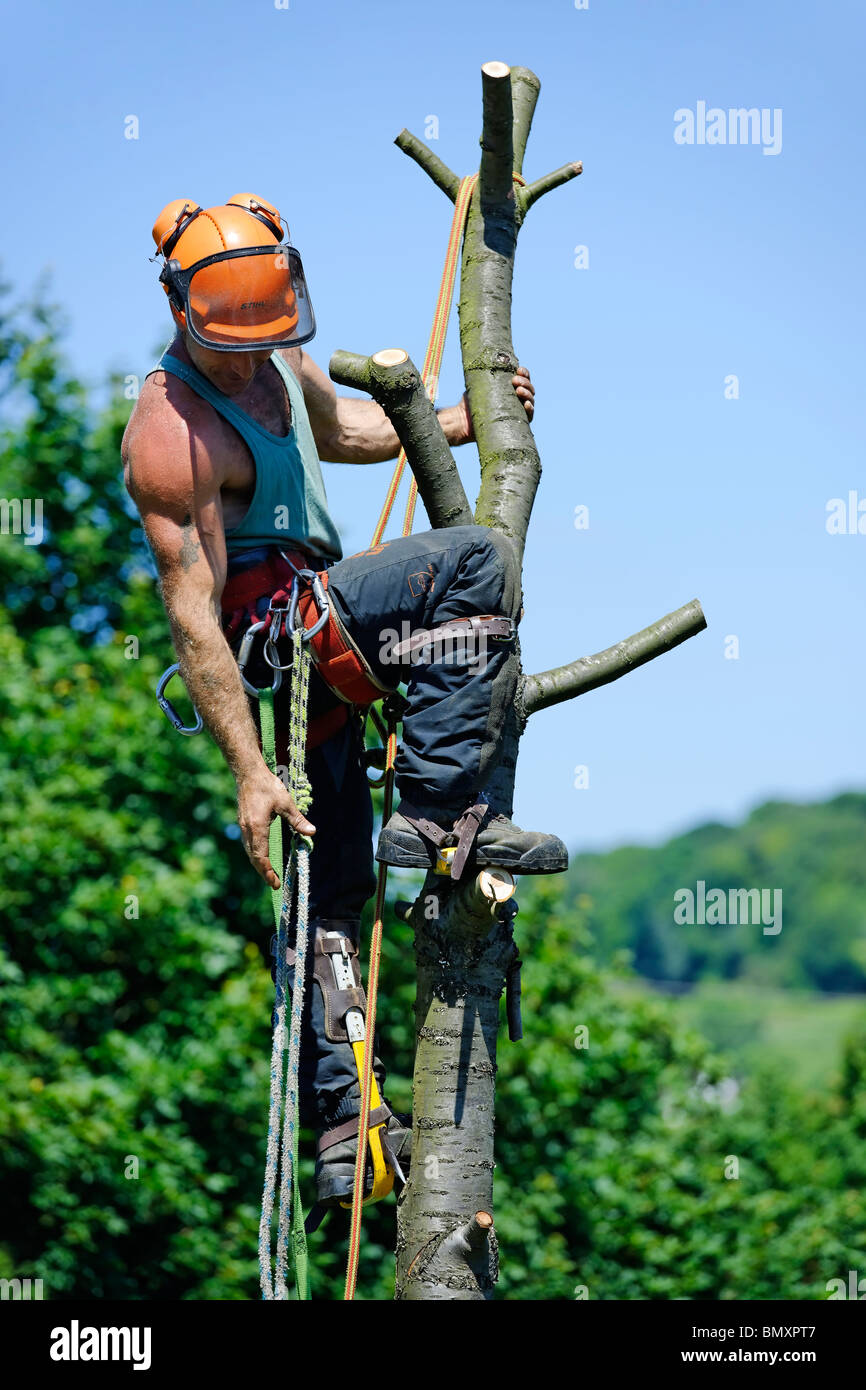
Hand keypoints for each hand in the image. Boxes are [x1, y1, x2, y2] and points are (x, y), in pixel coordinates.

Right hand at [237, 768, 315, 888]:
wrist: (248, 773)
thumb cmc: (267, 786)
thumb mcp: (285, 803)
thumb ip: (297, 819)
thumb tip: (311, 832)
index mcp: (257, 828)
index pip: (260, 856)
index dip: (267, 872)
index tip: (275, 883)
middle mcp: (247, 830)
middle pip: (253, 858)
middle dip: (263, 873)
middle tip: (274, 884)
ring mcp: (243, 827)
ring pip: (249, 852)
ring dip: (258, 864)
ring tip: (269, 874)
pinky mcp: (243, 823)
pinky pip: (248, 844)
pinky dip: (255, 854)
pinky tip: (261, 856)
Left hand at [459, 365, 534, 442]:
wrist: (465, 422)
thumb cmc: (470, 403)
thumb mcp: (478, 385)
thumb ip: (486, 374)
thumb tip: (489, 361)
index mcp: (511, 387)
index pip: (523, 377)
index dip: (524, 373)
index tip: (518, 370)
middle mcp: (517, 398)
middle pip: (529, 388)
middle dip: (524, 382)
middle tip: (514, 381)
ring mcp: (519, 410)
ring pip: (530, 400)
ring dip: (527, 393)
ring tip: (519, 391)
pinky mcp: (518, 423)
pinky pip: (529, 416)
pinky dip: (530, 409)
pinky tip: (526, 404)